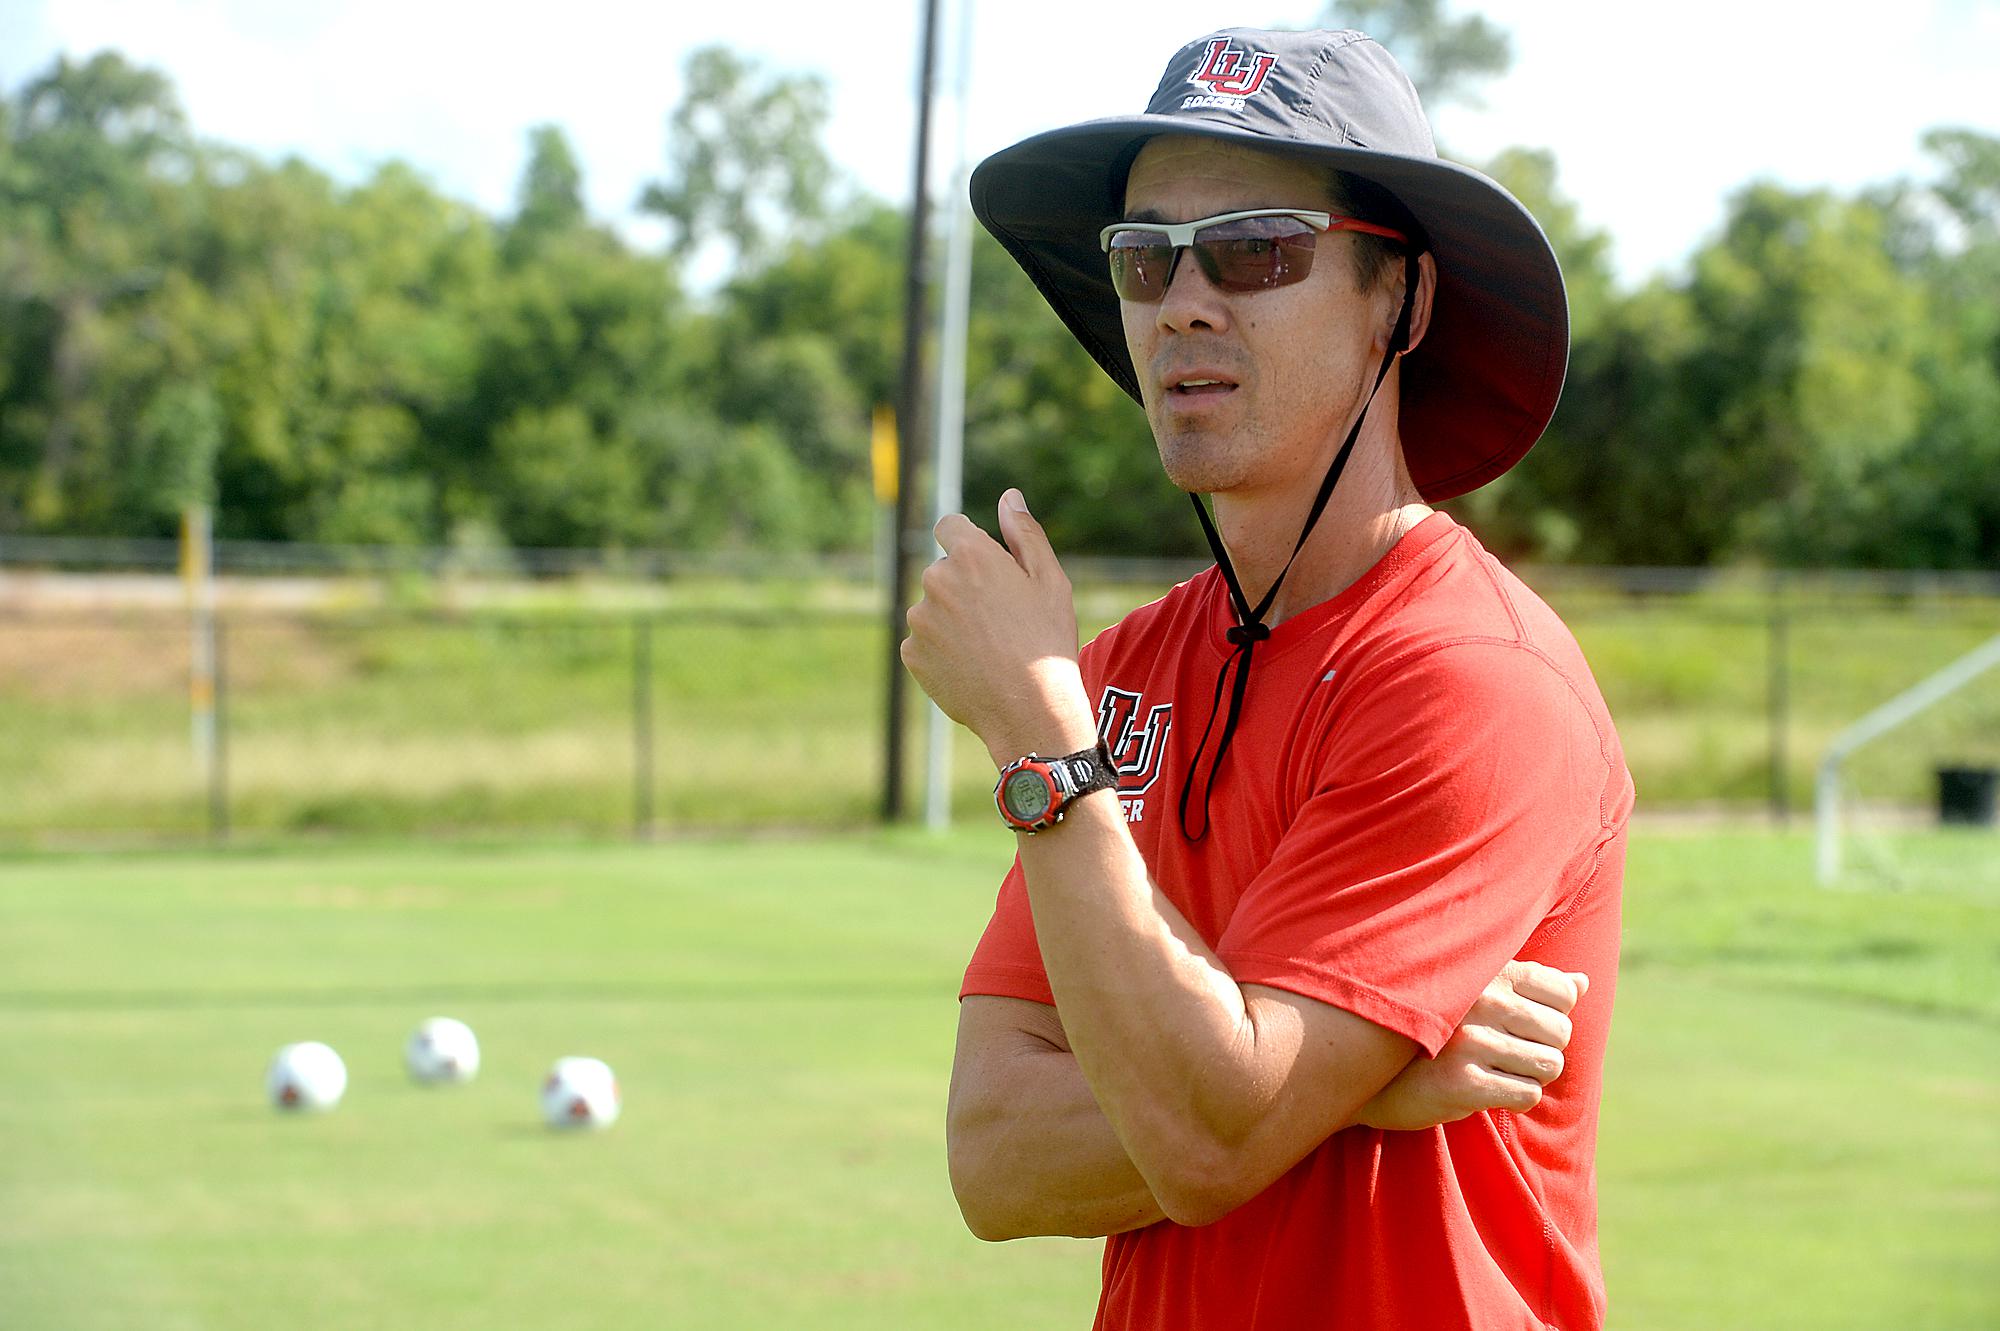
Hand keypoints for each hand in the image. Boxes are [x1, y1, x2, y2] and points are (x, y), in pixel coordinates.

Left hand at [900, 489, 1096, 762]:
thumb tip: (1009, 497)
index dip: (968, 543)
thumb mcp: (1049, 581)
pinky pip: (925, 642)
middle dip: (965, 586)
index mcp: (971, 555)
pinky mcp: (912, 654)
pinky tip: (973, 667)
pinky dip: (943, 650)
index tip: (986, 568)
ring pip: (934, 609)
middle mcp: (936, 581)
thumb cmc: (1046, 641)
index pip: (949, 526)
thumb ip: (1024, 533)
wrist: (1029, 710)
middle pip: (944, 571)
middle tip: (1001, 620)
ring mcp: (920, 620)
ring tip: (989, 648)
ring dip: (953, 620)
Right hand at [1356, 961, 1587, 1130]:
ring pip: (1549, 1066)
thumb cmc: (1435, 1032)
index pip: (1562, 991)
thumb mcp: (1478, 995)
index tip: (1525, 1025)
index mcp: (1487, 972)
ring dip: (1529, 1076)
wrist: (1373, 1072)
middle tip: (1508, 1055)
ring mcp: (1472, 1041)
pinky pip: (1527, 1094)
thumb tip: (1583, 982)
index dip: (1555, 1015)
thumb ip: (1530, 985)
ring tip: (1494, 1070)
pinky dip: (1515, 1097)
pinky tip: (1486, 1088)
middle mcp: (1482, 1001)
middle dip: (1544, 1050)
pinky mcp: (1464, 1082)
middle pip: (1561, 1032)